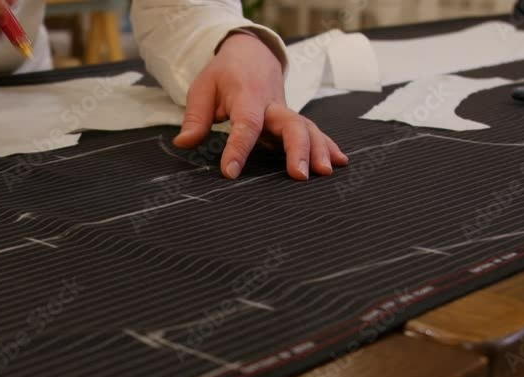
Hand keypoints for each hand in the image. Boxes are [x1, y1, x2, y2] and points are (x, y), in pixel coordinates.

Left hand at [174, 33, 348, 180]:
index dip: (238, 148)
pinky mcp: (293, 120)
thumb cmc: (224, 74)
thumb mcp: (203, 88)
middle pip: (291, 124)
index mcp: (247, 97)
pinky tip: (340, 162)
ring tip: (324, 173)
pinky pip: (315, 132)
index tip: (230, 172)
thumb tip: (183, 143)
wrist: (251, 54)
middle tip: (299, 175)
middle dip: (298, 149)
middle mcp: (272, 105)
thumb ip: (195, 117)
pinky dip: (329, 146)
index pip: (245, 124)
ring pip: (309, 129)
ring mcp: (286, 113)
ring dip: (319, 150)